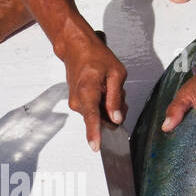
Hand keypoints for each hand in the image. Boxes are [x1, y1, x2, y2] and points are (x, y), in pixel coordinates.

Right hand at [58, 25, 126, 150]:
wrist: (76, 49)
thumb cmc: (95, 57)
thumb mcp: (115, 73)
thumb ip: (115, 98)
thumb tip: (116, 118)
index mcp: (88, 91)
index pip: (92, 116)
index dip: (95, 133)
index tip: (96, 147)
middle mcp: (78, 101)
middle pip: (102, 119)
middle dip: (115, 112)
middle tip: (119, 94)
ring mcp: (76, 104)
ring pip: (100, 117)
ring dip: (109, 107)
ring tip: (110, 89)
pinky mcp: (77, 105)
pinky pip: (95, 112)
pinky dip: (103, 105)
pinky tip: (104, 92)